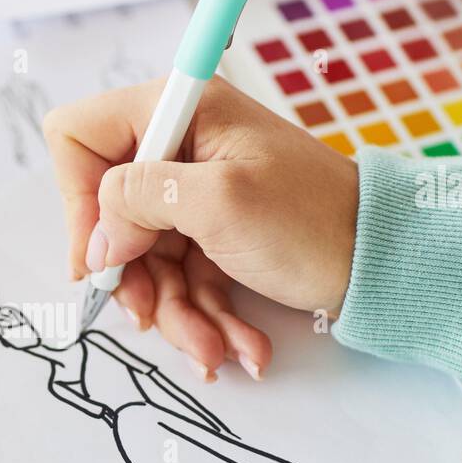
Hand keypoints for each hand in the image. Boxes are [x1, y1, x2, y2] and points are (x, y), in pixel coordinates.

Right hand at [44, 76, 358, 381]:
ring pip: (145, 259)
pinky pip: (181, 279)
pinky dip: (204, 318)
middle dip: (135, 277)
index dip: (77, 199)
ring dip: (175, 313)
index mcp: (178, 112)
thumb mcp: (219, 204)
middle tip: (151, 316)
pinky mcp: (213, 234)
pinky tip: (236, 348)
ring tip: (211, 351)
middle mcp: (180, 147)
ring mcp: (195, 194)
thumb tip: (98, 237)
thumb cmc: (312, 221)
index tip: (100, 256)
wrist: (384, 264)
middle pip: (110, 215)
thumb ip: (141, 200)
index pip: (80, 138)